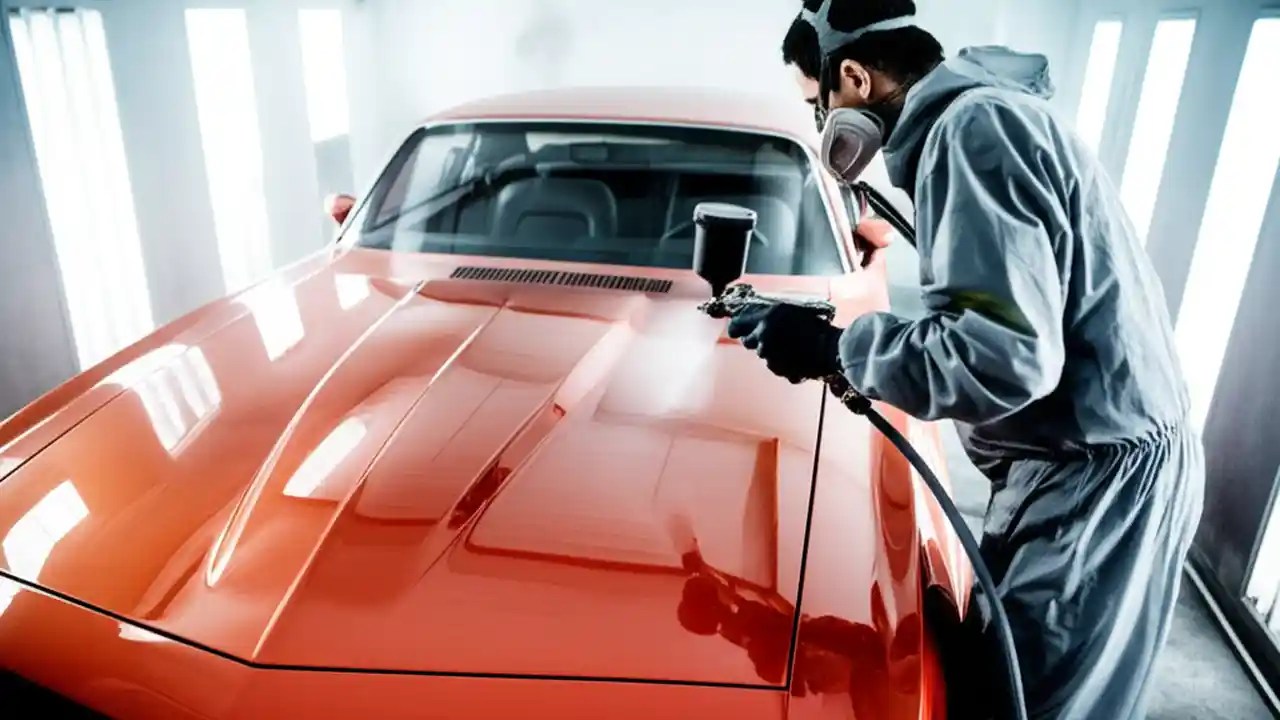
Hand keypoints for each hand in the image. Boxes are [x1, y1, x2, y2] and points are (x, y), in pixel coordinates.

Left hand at [727, 303, 843, 383]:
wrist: (831, 347)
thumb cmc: (816, 326)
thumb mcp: (790, 311)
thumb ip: (769, 315)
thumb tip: (753, 320)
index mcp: (766, 317)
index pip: (737, 324)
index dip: (737, 328)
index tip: (737, 330)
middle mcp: (764, 335)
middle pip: (747, 341)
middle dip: (756, 340)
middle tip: (771, 338)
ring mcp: (769, 353)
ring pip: (762, 354)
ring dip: (771, 352)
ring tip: (790, 347)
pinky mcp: (777, 368)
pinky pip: (773, 365)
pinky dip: (781, 363)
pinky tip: (795, 357)